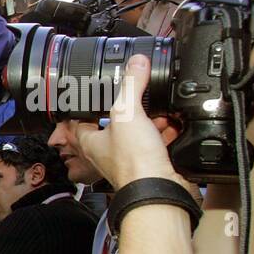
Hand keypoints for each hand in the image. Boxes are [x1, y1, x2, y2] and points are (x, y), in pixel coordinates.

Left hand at [76, 55, 178, 187]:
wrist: (159, 190)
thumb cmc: (134, 161)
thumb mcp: (128, 113)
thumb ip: (131, 85)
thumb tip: (136, 62)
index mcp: (91, 141)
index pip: (79, 120)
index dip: (83, 106)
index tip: (89, 93)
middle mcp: (106, 152)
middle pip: (112, 124)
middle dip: (127, 109)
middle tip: (137, 97)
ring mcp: (128, 160)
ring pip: (136, 134)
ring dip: (149, 121)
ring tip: (160, 110)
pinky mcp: (148, 165)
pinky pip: (155, 144)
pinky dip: (165, 134)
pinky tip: (174, 126)